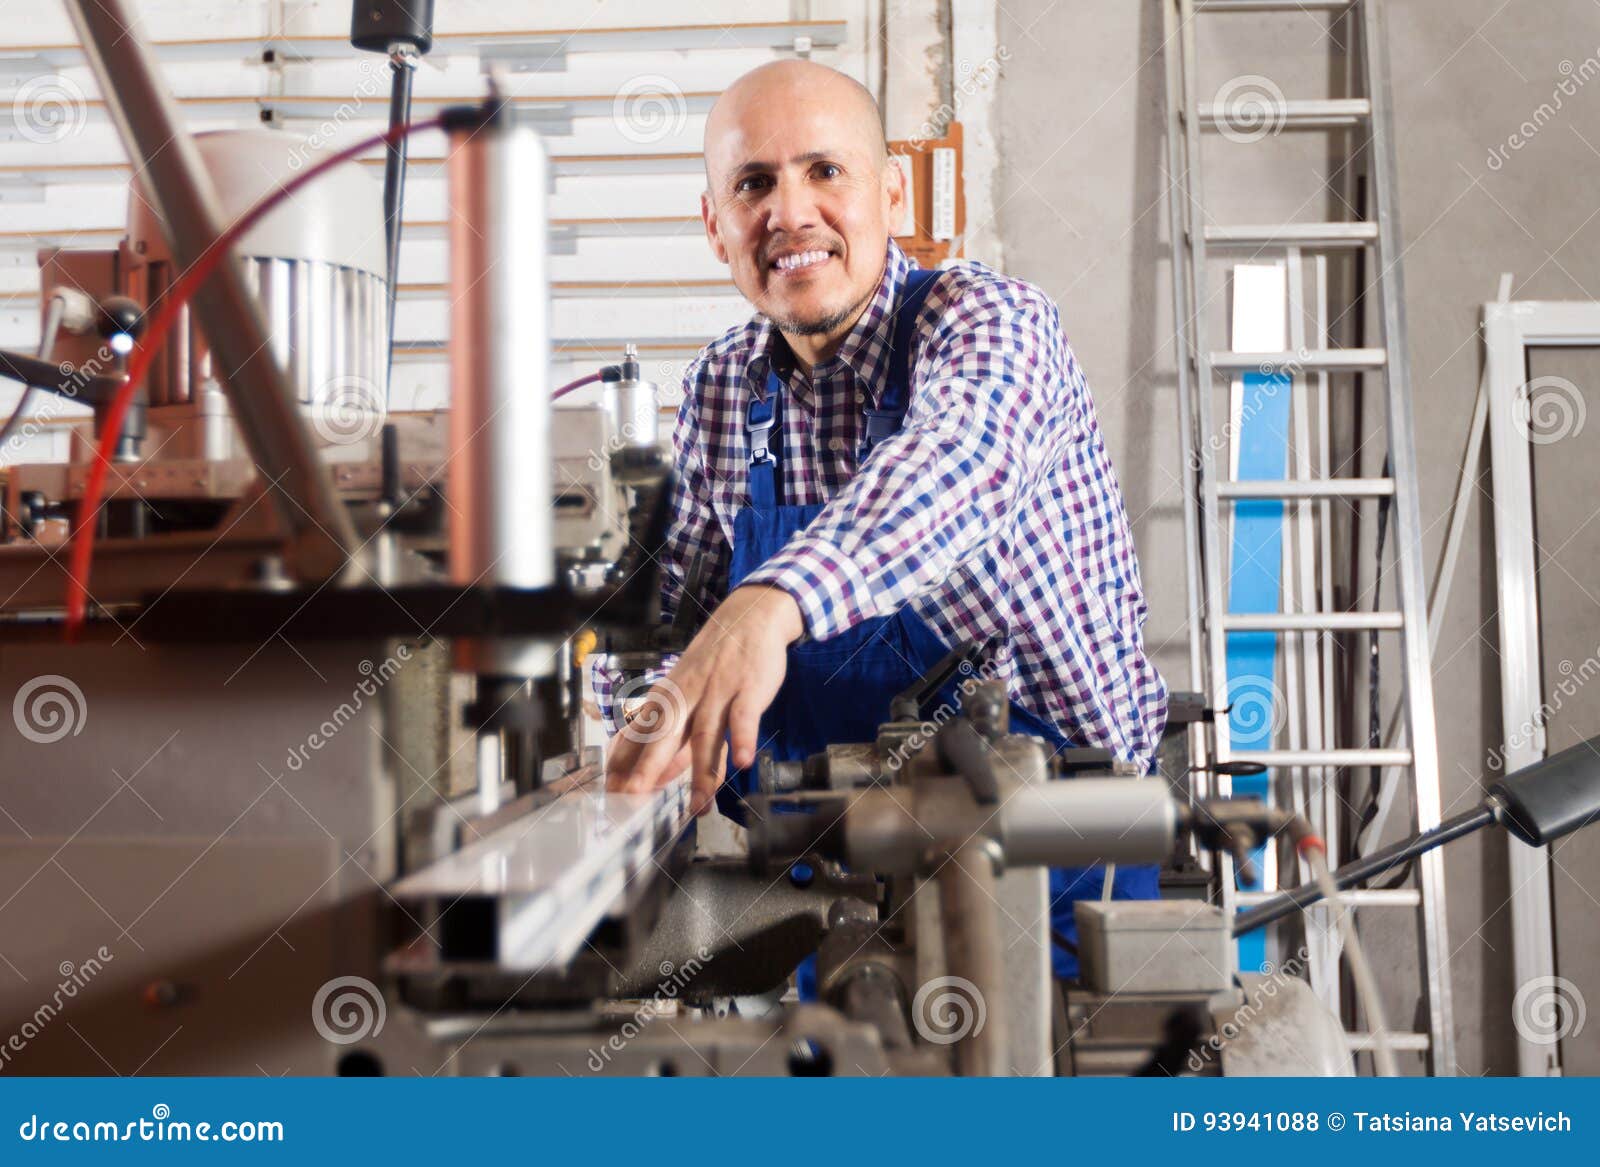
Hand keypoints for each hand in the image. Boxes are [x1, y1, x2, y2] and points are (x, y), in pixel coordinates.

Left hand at [606, 584, 803, 815]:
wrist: (750, 616)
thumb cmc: (716, 661)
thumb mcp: (688, 695)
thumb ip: (677, 738)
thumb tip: (660, 778)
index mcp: (667, 698)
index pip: (639, 736)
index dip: (624, 765)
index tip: (610, 794)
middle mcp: (686, 697)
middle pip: (663, 737)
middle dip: (646, 770)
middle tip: (632, 800)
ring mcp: (716, 693)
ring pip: (706, 737)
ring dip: (702, 774)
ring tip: (698, 806)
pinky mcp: (747, 689)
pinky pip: (743, 717)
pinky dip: (742, 739)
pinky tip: (743, 762)